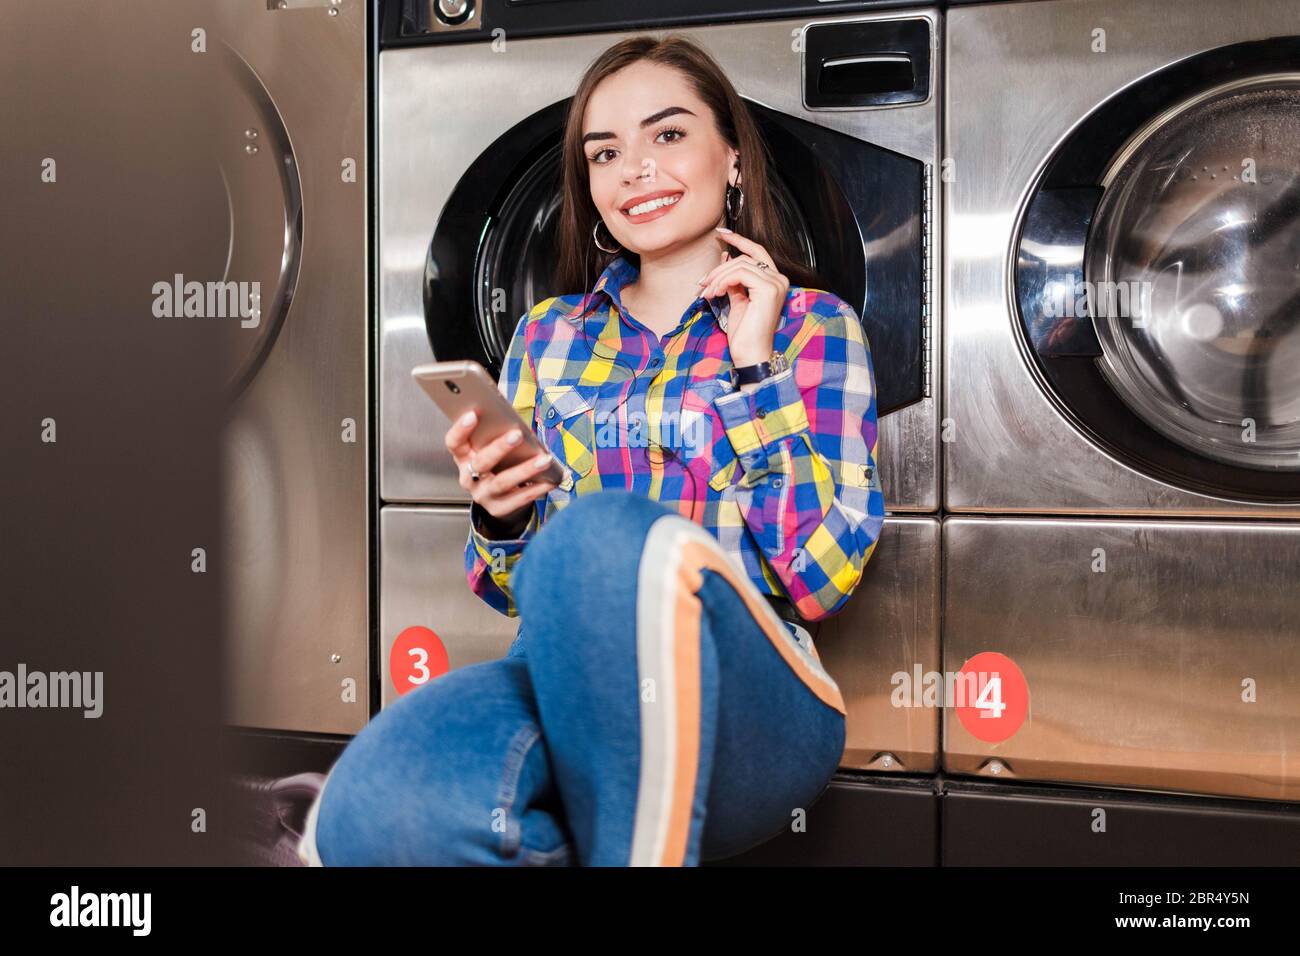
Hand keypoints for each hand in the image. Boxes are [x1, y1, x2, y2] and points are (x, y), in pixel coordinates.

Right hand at [445, 409, 556, 529]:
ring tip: (545, 459)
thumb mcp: (489, 448)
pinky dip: (536, 489)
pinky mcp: (497, 508)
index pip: (454, 442)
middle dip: (499, 447)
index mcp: (463, 457)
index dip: (460, 429)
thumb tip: (511, 413)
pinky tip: (550, 480)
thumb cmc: (496, 463)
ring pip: (502, 482)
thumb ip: (495, 433)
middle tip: (518, 434)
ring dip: (525, 469)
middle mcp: (468, 477)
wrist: (498, 497)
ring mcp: (482, 494)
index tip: (473, 414)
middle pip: (481, 462)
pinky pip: (518, 499)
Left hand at [698, 227, 788, 365]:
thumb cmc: (744, 332)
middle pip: (745, 257)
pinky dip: (723, 281)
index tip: (722, 233)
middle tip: (703, 281)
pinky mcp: (768, 290)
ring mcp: (776, 283)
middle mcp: (779, 279)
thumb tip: (726, 255)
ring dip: (718, 277)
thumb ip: (734, 279)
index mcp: (774, 280)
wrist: (750, 353)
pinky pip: (740, 274)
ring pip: (740, 265)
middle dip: (720, 267)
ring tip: (708, 292)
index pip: (757, 251)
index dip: (739, 240)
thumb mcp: (737, 299)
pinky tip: (716, 293)